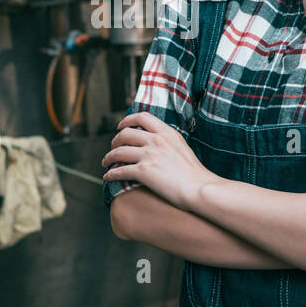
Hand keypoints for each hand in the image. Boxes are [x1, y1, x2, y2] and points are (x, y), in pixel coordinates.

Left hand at [101, 111, 216, 212]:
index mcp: (167, 133)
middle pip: (125, 133)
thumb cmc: (195, 174)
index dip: (127, 120)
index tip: (120, 126)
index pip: (142, 117)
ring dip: (108, 157)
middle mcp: (156, 140)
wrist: (200, 189)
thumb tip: (158, 142)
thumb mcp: (183, 148)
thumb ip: (168, 141)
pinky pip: (119, 171)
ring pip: (118, 152)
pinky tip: (108, 177)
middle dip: (115, 140)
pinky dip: (111, 174)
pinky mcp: (143, 171)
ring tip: (106, 162)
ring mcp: (149, 155)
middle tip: (113, 147)